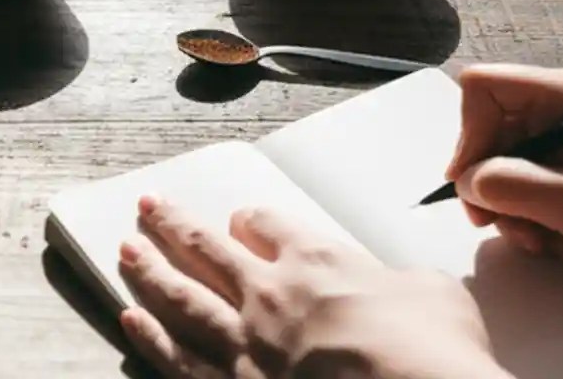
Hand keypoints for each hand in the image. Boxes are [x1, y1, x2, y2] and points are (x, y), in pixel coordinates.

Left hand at [117, 197, 509, 378]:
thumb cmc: (435, 352)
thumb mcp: (432, 294)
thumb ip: (400, 281)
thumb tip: (399, 288)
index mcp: (315, 259)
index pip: (267, 224)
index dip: (251, 220)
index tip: (242, 221)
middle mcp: (269, 293)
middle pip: (206, 248)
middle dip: (172, 224)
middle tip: (146, 205)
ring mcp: (245, 343)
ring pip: (181, 297)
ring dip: (149, 271)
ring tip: (126, 251)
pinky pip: (178, 357)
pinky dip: (151, 337)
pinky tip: (129, 320)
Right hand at [446, 64, 562, 265]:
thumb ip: (512, 187)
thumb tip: (467, 183)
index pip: (484, 88)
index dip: (468, 135)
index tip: (473, 186)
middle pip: (491, 130)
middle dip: (492, 185)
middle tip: (502, 229)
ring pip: (507, 162)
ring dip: (515, 210)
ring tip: (546, 245)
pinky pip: (532, 180)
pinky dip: (537, 216)